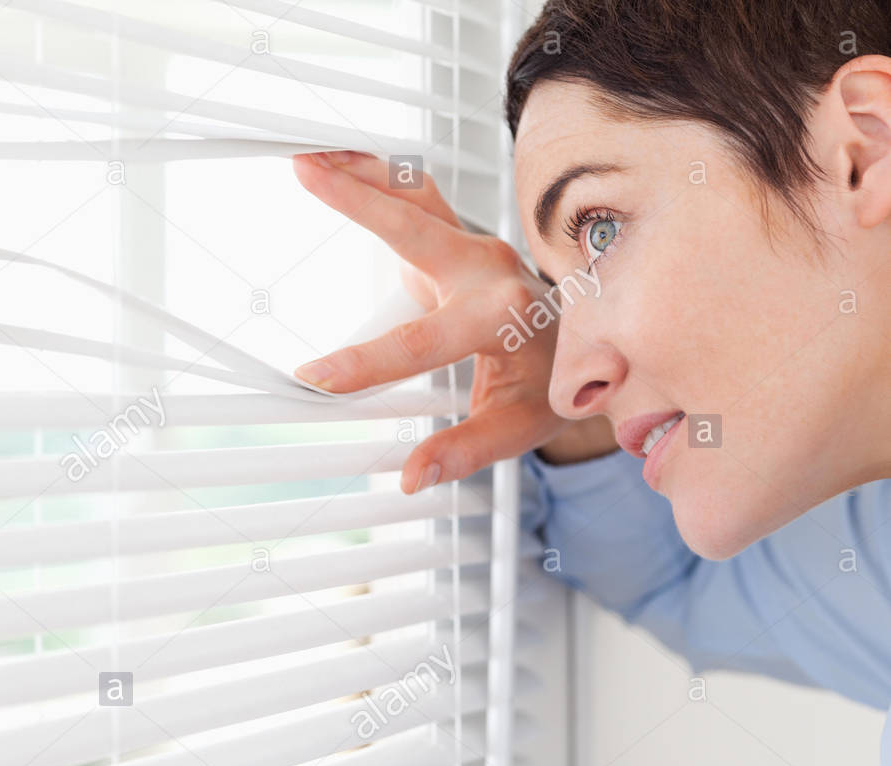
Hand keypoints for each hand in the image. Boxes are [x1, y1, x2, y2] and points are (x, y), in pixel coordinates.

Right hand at [291, 150, 613, 492]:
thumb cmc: (559, 380)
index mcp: (503, 315)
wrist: (596, 339)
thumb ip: (466, 449)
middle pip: (415, 225)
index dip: (364, 364)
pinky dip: (376, 173)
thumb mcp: (521, 425)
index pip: (421, 342)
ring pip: (414, 193)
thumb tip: (411, 477)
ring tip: (309, 152)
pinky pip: (414, 193)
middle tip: (305, 172)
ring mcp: (474, 242)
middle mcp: (490, 267)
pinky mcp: (459, 234)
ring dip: (362, 169)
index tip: (314, 377)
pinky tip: (337, 160)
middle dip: (356, 199)